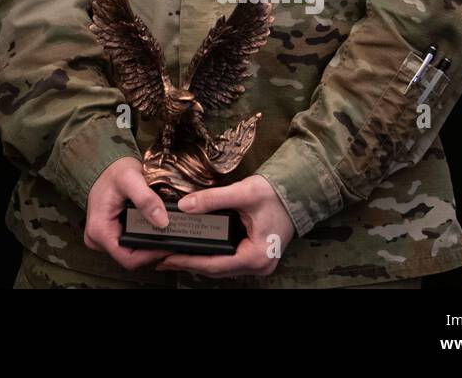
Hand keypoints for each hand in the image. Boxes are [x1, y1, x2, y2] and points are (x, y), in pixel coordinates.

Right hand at [83, 157, 175, 269]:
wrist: (107, 165)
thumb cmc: (114, 171)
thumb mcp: (130, 179)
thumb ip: (146, 199)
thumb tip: (162, 221)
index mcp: (99, 230)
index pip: (128, 258)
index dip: (150, 255)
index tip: (168, 245)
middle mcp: (98, 238)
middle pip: (131, 257)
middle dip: (152, 250)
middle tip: (171, 238)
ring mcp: (105, 237)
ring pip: (132, 252)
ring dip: (149, 244)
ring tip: (165, 234)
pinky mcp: (112, 233)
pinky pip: (131, 244)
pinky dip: (144, 238)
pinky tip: (156, 230)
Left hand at [154, 175, 295, 278]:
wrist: (297, 193)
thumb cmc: (275, 194)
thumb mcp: (243, 193)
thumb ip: (213, 199)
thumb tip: (185, 206)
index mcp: (256, 255)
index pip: (215, 264)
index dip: (190, 261)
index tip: (168, 257)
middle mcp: (259, 265)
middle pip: (217, 269)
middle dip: (190, 264)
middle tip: (164, 258)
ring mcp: (259, 263)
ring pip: (223, 267)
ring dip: (199, 261)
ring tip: (175, 255)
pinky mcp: (256, 256)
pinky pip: (229, 261)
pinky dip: (212, 257)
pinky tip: (197, 250)